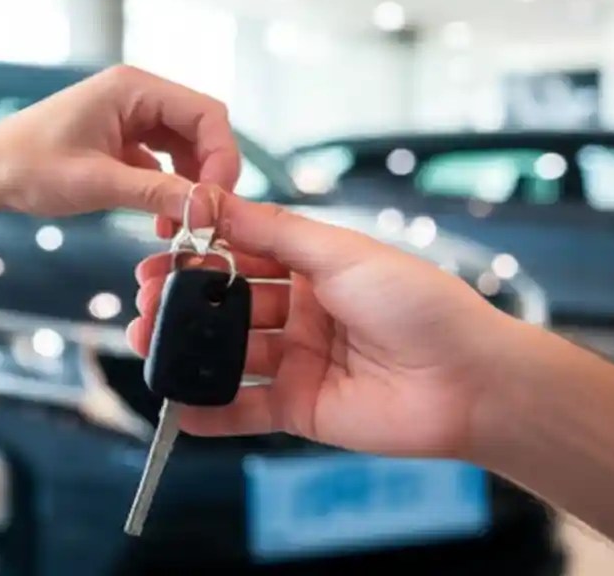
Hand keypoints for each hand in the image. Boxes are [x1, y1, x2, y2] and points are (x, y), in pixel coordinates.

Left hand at [0, 65, 238, 219]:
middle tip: (208, 216)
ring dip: (191, 186)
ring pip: (187, 149)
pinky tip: (164, 220)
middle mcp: (138, 95)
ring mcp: (131, 116)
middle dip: (209, 174)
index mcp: (133, 88)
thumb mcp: (98, 183)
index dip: (222, 156)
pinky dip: (171, 189)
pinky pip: (164, 162)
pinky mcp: (123, 140)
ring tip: (184, 225)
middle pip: (202, 130)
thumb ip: (157, 193)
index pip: (206, 114)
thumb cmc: (28, 167)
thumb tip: (207, 208)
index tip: (218, 199)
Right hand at [128, 190, 521, 460]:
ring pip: (232, 355)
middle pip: (230, 306)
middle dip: (185, 303)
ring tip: (147, 344)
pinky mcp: (303, 409)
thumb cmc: (420, 305)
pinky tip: (178, 406)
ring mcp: (301, 361)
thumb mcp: (342, 253)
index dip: (201, 255)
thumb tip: (215, 202)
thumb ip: (274, 232)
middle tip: (143, 302)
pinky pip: (247, 410)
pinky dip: (211, 411)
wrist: (470, 381)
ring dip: (188, 351)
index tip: (158, 253)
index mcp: (317, 267)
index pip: (245, 255)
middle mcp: (305, 311)